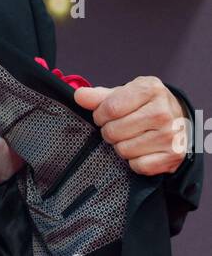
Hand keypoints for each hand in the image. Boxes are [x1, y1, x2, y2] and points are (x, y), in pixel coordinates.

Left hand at [72, 75, 189, 175]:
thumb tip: (79, 96)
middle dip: (111, 132)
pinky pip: (138, 165)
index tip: (104, 116)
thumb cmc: (146, 106)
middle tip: (121, 128)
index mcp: (151, 89)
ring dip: (122, 147)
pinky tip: (144, 150)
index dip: (100, 115)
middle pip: (114, 131)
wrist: (178, 122)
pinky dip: (136, 162)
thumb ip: (100, 97)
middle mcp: (163, 111)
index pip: (110, 108)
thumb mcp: (125, 94)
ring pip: (123, 150)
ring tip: (133, 138)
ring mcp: (170, 135)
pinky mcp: (172, 156)